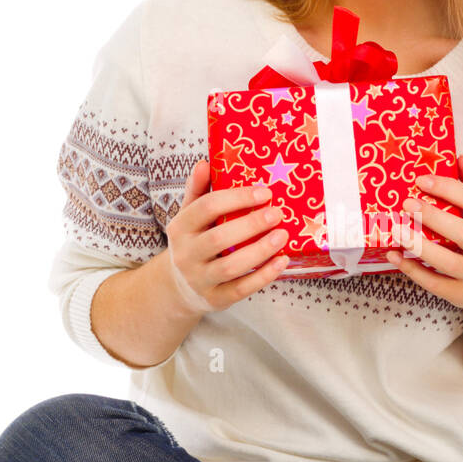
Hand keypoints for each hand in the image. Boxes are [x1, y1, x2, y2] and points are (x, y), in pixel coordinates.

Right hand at [164, 159, 290, 314]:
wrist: (179, 288)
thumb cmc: (193, 243)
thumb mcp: (189, 216)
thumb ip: (198, 191)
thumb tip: (205, 163)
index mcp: (180, 228)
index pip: (206, 208)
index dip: (237, 198)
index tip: (265, 192)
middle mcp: (186, 254)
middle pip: (218, 238)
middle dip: (251, 224)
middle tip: (277, 213)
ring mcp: (199, 279)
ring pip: (231, 266)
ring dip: (260, 250)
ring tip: (283, 235)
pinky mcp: (215, 299)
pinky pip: (241, 289)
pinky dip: (263, 276)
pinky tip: (282, 262)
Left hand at [384, 154, 462, 310]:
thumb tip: (460, 158)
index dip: (449, 189)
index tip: (421, 180)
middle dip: (433, 217)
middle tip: (406, 203)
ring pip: (447, 262)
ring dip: (419, 246)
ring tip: (396, 229)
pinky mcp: (461, 294)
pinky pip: (434, 283)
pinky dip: (412, 270)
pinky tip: (394, 255)